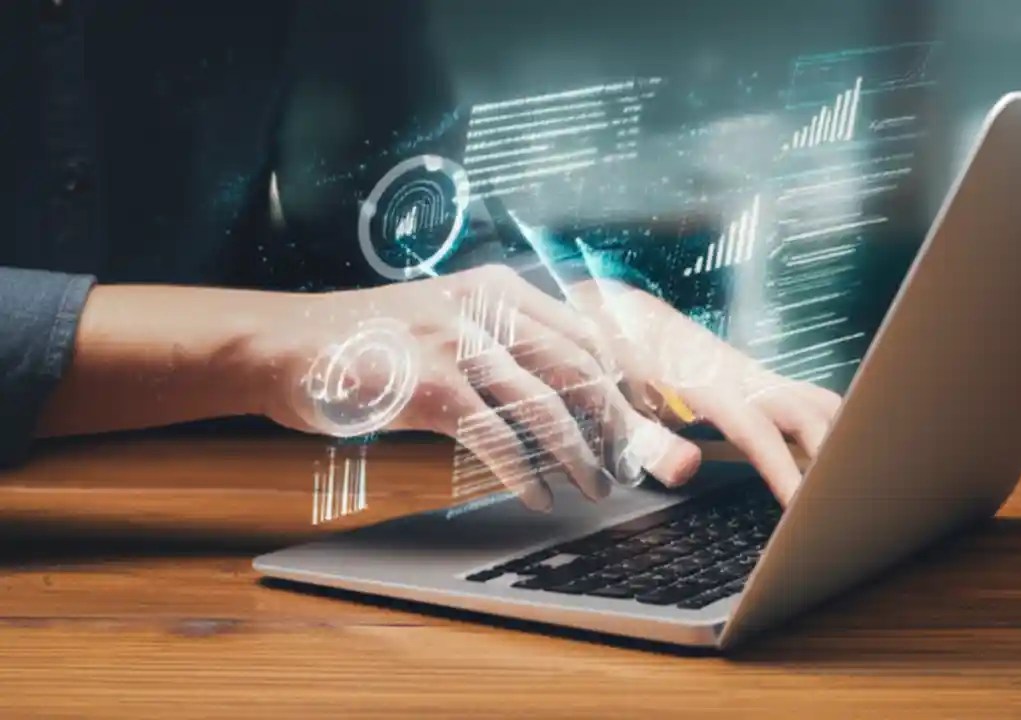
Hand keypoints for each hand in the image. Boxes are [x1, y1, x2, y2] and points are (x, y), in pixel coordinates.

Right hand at [250, 265, 701, 510]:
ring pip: (547, 405)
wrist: (288, 343)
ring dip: (581, 455)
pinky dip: (527, 472)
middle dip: (623, 422)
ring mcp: (457, 344)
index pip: (587, 332)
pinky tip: (541, 496)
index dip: (627, 379)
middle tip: (644, 462)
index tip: (650, 416)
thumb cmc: (373, 342)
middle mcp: (486, 308)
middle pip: (581, 367)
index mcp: (499, 289)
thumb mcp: (448, 319)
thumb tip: (567, 389)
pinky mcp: (429, 386)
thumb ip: (504, 341)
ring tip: (597, 487)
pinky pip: (497, 437)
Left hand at [568, 279, 841, 503]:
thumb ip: (647, 438)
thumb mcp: (614, 401)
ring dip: (839, 436)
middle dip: (833, 453)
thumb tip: (687, 469)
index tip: (802, 505)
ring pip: (816, 399)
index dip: (783, 469)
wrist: (613, 310)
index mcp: (705, 382)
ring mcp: (752, 373)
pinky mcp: (755, 377)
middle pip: (807, 410)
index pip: (757, 431)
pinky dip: (828, 425)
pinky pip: (806, 397)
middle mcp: (739, 373)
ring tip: (852, 483)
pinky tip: (832, 455)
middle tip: (845, 502)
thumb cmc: (612, 359)